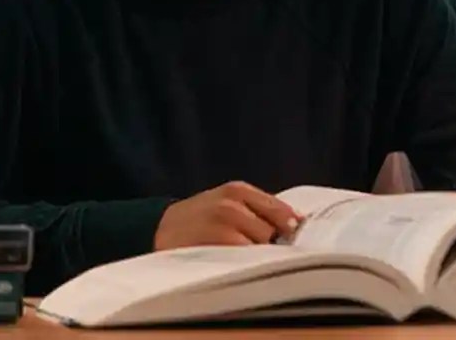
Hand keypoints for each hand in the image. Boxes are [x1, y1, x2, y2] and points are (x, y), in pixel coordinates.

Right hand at [154, 181, 302, 250]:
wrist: (157, 229)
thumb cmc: (200, 219)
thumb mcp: (227, 204)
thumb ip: (259, 211)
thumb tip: (296, 225)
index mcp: (238, 191)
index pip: (282, 210)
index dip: (293, 227)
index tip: (298, 240)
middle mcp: (232, 204)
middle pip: (274, 230)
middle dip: (274, 244)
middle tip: (266, 253)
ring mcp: (222, 224)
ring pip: (261, 246)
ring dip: (259, 255)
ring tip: (247, 260)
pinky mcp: (214, 245)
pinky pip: (244, 258)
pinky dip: (246, 264)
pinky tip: (239, 266)